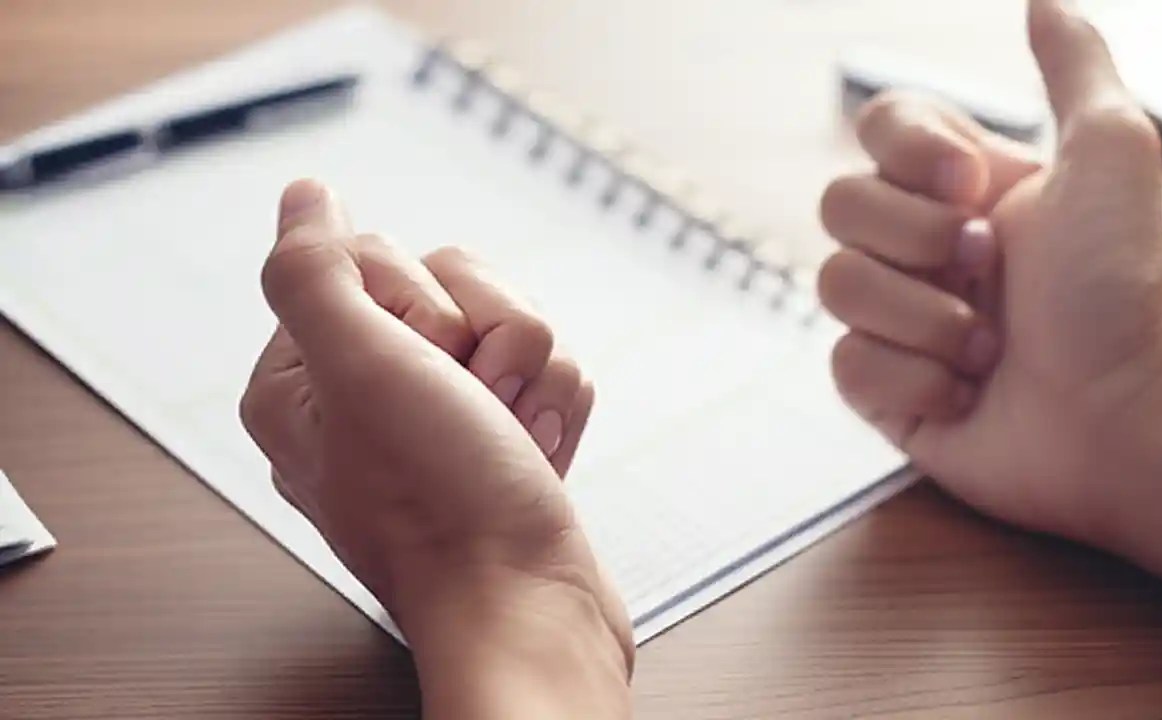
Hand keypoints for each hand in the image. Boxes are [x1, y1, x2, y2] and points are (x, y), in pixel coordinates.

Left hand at [240, 180, 632, 716]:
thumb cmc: (442, 508)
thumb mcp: (359, 369)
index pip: (377, 257)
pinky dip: (555, 411)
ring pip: (515, 323)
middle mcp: (368, 393)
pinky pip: (548, 372)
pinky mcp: (499, 438)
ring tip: (513, 444)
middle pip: (456, 284)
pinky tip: (536, 459)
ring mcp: (440, 418)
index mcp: (306, 376)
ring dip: (533, 379)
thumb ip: (313, 270)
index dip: (422, 307)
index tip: (423, 376)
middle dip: (490, 344)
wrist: (528, 604)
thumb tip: (304, 196)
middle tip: (472, 413)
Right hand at [817, 0, 1161, 542]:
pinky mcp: (887, 391)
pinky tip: (964, 392)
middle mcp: (924, 248)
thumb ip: (1073, 65)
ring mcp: (901, 320)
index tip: (972, 185)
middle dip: (915, 240)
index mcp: (965, 189)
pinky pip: (844, 363)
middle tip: (988, 269)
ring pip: (833, 285)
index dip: (907, 153)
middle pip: (837, 204)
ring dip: (922, 317)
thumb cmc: (1124, 291)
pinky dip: (910, 380)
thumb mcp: (1112, 152)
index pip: (878, 129)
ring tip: (988, 346)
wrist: (1127, 419)